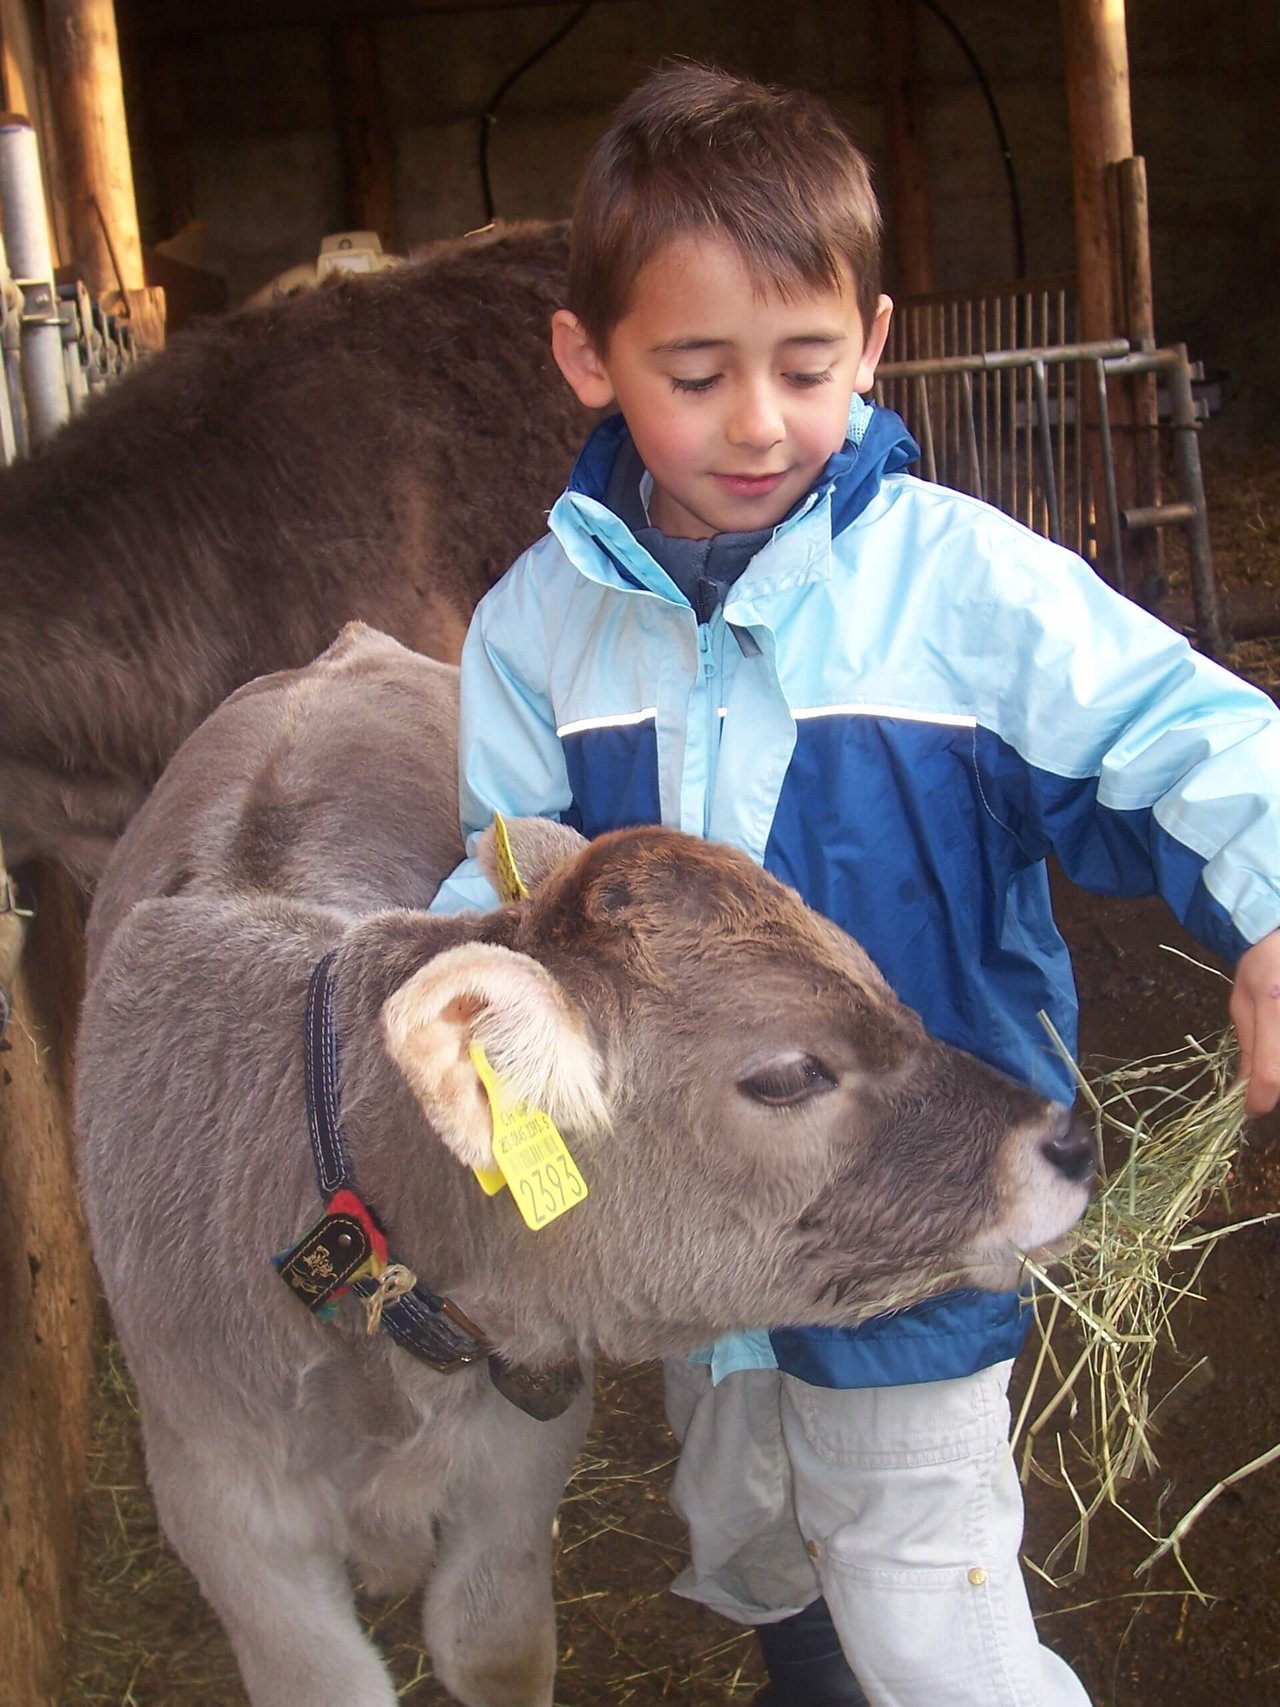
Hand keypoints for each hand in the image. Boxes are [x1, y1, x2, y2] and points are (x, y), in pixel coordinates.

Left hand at [1230, 929, 1279, 1116]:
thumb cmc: (1262, 966)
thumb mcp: (1243, 1003)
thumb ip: (1247, 1047)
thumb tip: (1245, 1089)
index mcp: (1273, 1008)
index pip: (1270, 1073)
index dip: (1261, 1099)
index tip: (1252, 1109)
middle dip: (1274, 1083)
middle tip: (1264, 1082)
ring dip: (1278, 1071)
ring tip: (1269, 1052)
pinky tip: (1275, 1041)